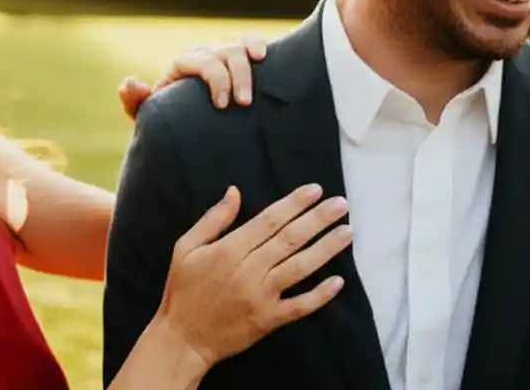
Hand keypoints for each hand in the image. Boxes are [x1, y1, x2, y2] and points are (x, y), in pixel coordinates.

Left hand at [118, 35, 268, 118]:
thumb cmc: (169, 116)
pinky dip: (256, 44)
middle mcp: (202, 53)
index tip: (222, 105)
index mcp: (182, 64)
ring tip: (252, 96)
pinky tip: (262, 56)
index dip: (216, 79)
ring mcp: (220, 52)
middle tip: (243, 104)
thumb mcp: (149, 113)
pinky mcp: (237, 57)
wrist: (185, 119)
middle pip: (225, 54)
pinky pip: (248, 41)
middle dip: (237, 77)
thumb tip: (128, 82)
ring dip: (248, 70)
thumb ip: (136, 101)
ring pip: (238, 48)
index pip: (202, 62)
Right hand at [154, 184, 351, 370]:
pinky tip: (338, 281)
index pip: (269, 220)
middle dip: (318, 219)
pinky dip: (320, 295)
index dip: (294, 203)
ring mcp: (260, 296)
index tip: (315, 190)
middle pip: (290, 239)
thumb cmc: (183, 291)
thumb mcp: (186, 248)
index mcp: (228, 250)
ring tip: (347, 232)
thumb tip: (234, 191)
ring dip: (326, 249)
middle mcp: (248, 270)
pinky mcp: (268, 319)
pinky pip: (299, 306)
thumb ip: (213, 219)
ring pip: (300, 268)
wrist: (183, 339)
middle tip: (341, 204)